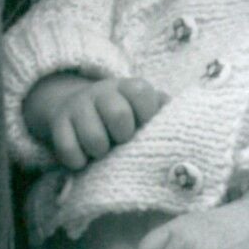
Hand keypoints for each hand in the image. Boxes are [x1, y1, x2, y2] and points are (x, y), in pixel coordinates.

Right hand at [23, 71, 167, 170]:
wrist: (80, 106)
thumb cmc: (125, 113)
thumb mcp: (146, 107)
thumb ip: (166, 112)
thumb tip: (189, 122)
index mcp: (130, 87)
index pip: (143, 96)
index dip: (146, 117)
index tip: (143, 126)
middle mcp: (103, 92)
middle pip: (118, 116)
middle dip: (123, 136)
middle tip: (122, 141)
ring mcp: (79, 107)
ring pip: (93, 137)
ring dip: (101, 151)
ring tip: (104, 151)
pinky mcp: (59, 124)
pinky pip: (69, 150)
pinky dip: (78, 161)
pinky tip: (85, 159)